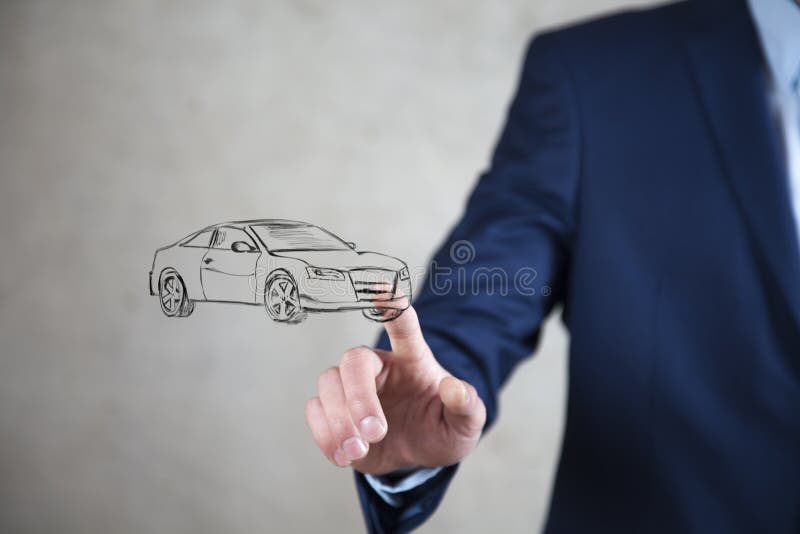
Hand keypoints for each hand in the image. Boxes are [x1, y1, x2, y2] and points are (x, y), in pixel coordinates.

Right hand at [305, 300, 486, 474]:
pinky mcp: (334, 413)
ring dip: (340, 421)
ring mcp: (353, 389)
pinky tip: (345, 455)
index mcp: (413, 360)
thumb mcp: (465, 424)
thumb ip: (467, 406)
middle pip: (354, 360)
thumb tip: (454, 388)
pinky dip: (326, 435)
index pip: (402, 325)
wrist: (417, 457)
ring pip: (328, 384)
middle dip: (359, 397)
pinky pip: (314, 411)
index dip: (392, 305)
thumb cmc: (441, 429)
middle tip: (376, 432)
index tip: (381, 286)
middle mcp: (379, 367)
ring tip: (360, 450)